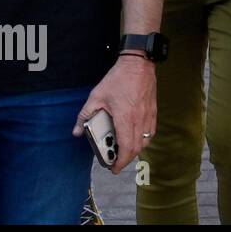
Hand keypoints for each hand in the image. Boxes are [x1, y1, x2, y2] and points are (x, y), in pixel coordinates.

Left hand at [73, 55, 155, 173]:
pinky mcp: (153, 110)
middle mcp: (140, 119)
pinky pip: (150, 131)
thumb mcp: (96, 96)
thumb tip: (77, 131)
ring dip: (135, 150)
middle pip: (137, 147)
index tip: (113, 168)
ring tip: (124, 151)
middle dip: (126, 159)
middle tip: (116, 163)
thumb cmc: (118, 78)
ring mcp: (148, 115)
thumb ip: (85, 115)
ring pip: (146, 141)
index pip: (126, 147)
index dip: (120, 161)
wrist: (139, 63)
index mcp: (125, 118)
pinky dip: (143, 139)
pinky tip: (135, 137)